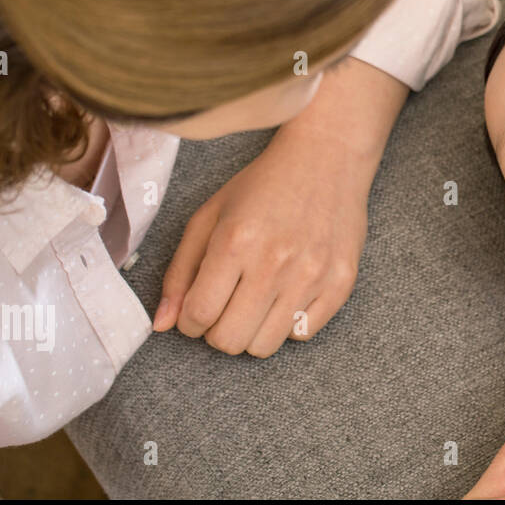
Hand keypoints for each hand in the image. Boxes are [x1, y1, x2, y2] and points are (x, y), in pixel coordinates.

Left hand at [153, 122, 369, 357]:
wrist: (328, 157)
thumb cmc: (264, 185)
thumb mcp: (210, 216)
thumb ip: (180, 271)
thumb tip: (164, 323)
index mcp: (236, 242)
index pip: (198, 315)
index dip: (189, 322)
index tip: (197, 310)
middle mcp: (275, 262)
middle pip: (230, 339)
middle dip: (217, 330)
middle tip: (226, 306)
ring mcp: (313, 275)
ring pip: (265, 346)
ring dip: (251, 330)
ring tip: (255, 301)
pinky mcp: (341, 283)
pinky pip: (302, 334)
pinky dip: (287, 323)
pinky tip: (286, 294)